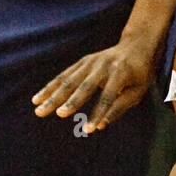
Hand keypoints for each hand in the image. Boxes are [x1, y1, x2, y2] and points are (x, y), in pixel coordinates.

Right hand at [32, 39, 153, 133]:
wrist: (135, 46)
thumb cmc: (139, 74)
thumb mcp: (138, 91)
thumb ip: (120, 107)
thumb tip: (100, 126)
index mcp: (121, 73)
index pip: (108, 97)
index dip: (98, 113)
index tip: (89, 130)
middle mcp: (103, 65)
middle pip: (84, 85)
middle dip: (72, 101)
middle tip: (59, 114)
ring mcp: (90, 62)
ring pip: (68, 80)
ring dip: (53, 95)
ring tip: (38, 110)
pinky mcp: (82, 62)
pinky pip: (63, 75)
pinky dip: (50, 87)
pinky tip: (37, 99)